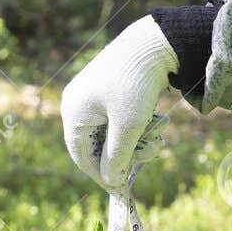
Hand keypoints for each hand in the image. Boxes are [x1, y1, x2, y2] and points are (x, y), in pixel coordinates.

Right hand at [60, 16, 175, 191]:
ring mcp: (92, 95)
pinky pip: (117, 119)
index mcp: (74, 112)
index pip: (82, 156)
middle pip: (97, 145)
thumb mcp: (129, 126)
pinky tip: (154, 124)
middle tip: (150, 154)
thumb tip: (111, 182)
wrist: (154, 42)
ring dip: (134, 141)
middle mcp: (77, 103)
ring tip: (157, 137)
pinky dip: (135, 127)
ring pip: (111, 133)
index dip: (101, 175)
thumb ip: (117, 157)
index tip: (122, 188)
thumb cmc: (137, 84)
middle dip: (125, 155)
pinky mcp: (108, 89)